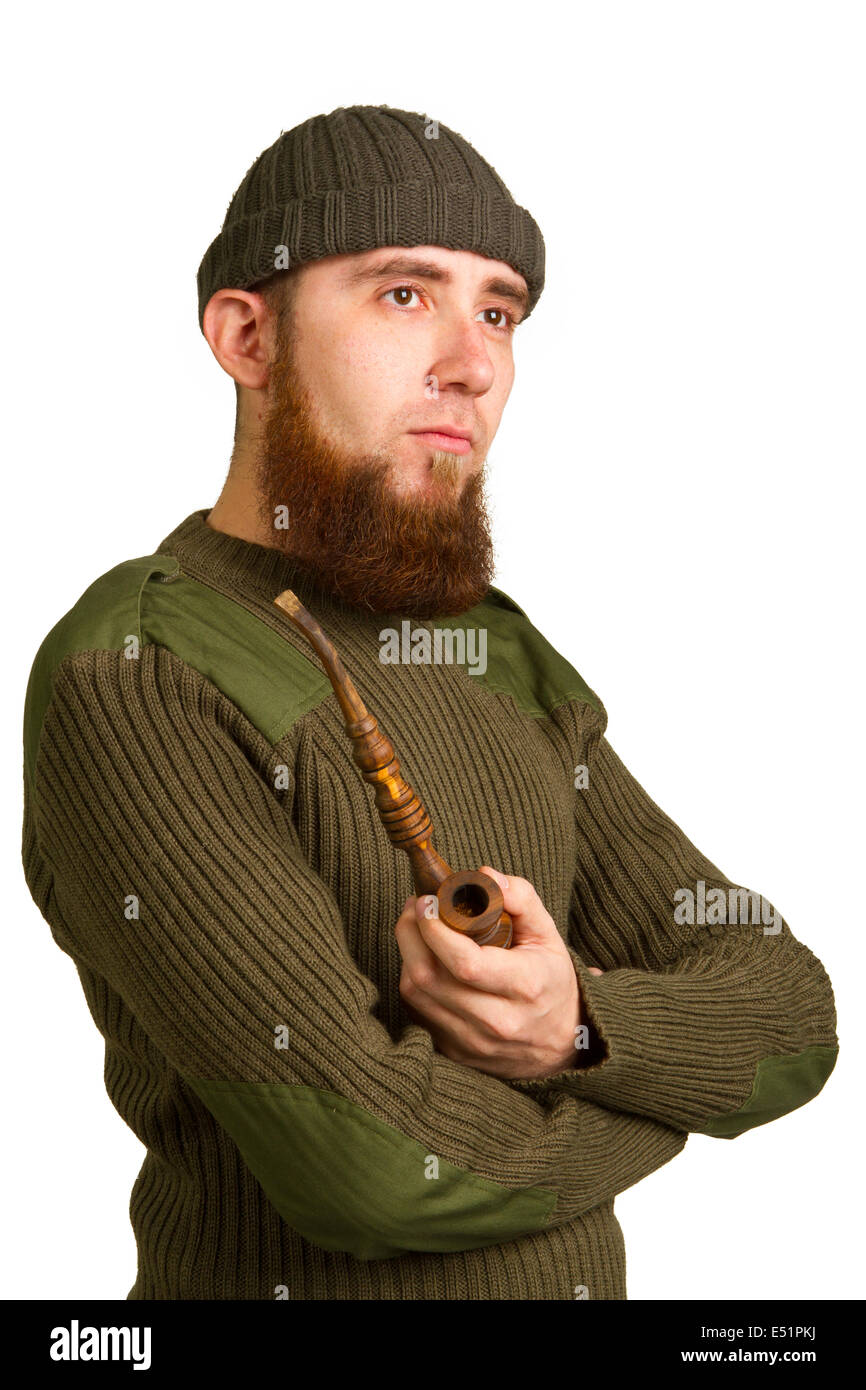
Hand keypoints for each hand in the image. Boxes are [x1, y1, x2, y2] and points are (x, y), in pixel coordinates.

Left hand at [394, 866, 602, 1080]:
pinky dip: (412, 979)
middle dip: (411, 933)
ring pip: (416, 994)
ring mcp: (472, 1041)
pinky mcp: (453, 1051)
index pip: (466, 963)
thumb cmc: (550, 980)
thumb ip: (522, 899)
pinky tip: (423, 959)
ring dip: (406, 953)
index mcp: (525, 986)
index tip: (427, 901)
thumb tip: (485, 876)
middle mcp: (497, 1020)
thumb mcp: (548, 935)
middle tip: (416, 905)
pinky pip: (416, 1011)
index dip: (435, 930)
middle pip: (430, 977)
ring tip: (416, 925)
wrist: (560, 1043)